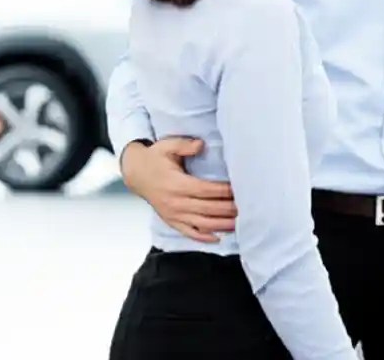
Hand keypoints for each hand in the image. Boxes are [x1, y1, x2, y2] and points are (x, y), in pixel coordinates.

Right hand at [121, 137, 236, 242]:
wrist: (135, 173)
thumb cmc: (154, 158)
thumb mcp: (167, 146)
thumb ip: (184, 145)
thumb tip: (201, 145)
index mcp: (177, 184)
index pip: (206, 190)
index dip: (224, 191)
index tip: (240, 190)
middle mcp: (175, 202)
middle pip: (208, 209)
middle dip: (229, 209)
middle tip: (248, 208)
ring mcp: (173, 214)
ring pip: (202, 224)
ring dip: (222, 225)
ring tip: (241, 224)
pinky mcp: (171, 221)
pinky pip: (189, 233)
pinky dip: (204, 237)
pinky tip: (218, 239)